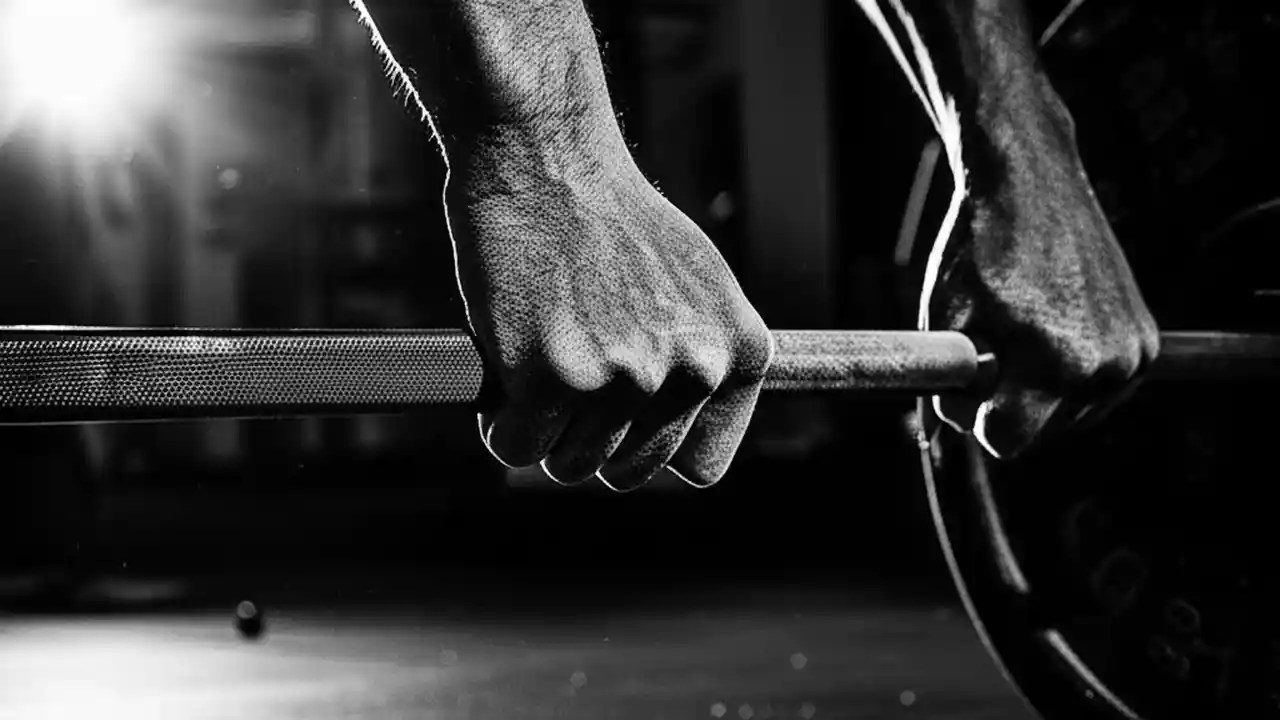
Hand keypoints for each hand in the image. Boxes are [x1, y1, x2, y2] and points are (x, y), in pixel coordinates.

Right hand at [445, 132, 773, 490]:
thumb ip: (702, 356)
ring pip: (570, 466)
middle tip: (567, 374)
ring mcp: (622, 379)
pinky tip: (506, 366)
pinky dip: (499, 423)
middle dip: (590, 439)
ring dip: (543, 429)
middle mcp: (692, 372)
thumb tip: (689, 419)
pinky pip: (515, 449)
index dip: (651, 446)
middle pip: (629, 473)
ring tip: (539, 356)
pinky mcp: (549, 379)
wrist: (546, 156)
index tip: (624, 418)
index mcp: (738, 353)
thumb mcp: (695, 282)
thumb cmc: (610, 216)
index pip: (700, 466)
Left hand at [926, 87, 1159, 458]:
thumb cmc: (977, 250)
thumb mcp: (942, 318)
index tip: (969, 381)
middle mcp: (1103, 367)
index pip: (1006, 442)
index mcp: (1050, 364)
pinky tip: (1055, 328)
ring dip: (1042, 390)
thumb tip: (933, 436)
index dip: (975, 417)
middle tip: (995, 345)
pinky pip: (1098, 391)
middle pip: (1039, 434)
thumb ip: (941, 383)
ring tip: (1026, 329)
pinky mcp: (1148, 344)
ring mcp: (1132, 357)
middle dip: (1009, 403)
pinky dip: (1072, 373)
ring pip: (1070, 415)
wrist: (1031, 182)